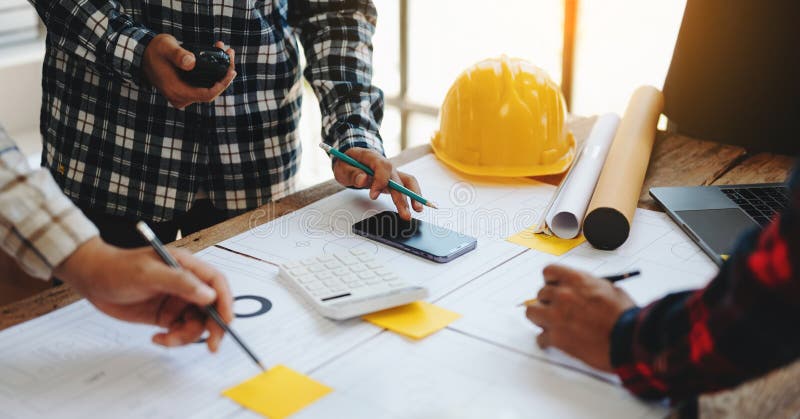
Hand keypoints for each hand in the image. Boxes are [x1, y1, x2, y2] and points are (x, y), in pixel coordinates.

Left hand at [54, 237, 233, 352]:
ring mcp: (178, 301)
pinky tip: (156, 338)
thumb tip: (210, 295)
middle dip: (214, 327)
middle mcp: (187, 284)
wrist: (93, 279)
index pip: (217, 283)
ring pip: (197, 323)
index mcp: (187, 266)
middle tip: (212, 346)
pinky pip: (181, 332)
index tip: (226, 321)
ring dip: (187, 336)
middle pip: (213, 307)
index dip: (226, 302)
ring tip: (165, 339)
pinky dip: (173, 340)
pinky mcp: (167, 316)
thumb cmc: (118, 269)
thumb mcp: (148, 274)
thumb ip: (180, 282)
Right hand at [142, 34, 235, 108]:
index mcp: (177, 92)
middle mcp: (181, 98)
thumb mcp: (165, 48)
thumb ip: (177, 55)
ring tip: (226, 52)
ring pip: (208, 88)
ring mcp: (183, 96)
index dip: (222, 84)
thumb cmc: (154, 50)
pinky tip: (218, 58)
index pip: (207, 94)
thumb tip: (191, 63)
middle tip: (230, 53)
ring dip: (219, 72)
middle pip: (211, 91)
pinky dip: (212, 73)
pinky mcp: (185, 91)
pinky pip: (203, 86)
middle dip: (224, 74)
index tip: (231, 71)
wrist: (142, 55)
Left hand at [332, 147, 422, 219]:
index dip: (380, 180)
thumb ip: (353, 173)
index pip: (382, 166)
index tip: (373, 195)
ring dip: (413, 195)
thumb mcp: (343, 168)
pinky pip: (407, 186)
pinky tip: (416, 206)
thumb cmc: (347, 164)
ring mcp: (391, 172)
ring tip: (417, 210)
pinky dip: (413, 195)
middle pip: (397, 178)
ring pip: (407, 181)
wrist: (351, 160)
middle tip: (404, 213)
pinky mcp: (394, 180)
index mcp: (372, 157)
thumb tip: (363, 179)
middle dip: (402, 196)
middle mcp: (385, 164)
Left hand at [525, 264, 635, 371]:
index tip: (554, 286)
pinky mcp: (556, 338)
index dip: (551, 280)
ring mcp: (557, 316)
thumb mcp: (612, 290)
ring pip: (531, 313)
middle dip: (548, 302)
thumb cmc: (626, 316)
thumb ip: (592, 287)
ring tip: (549, 324)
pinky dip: (547, 341)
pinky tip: (555, 342)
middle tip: (556, 309)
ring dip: (540, 318)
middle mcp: (563, 295)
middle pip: (540, 294)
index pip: (549, 271)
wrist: (628, 340)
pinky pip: (541, 338)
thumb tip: (584, 289)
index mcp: (577, 280)